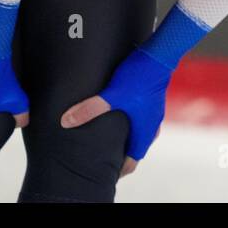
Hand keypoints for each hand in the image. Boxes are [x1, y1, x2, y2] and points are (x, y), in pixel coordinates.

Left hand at [62, 46, 172, 175]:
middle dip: (123, 155)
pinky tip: (122, 113)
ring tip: (113, 137)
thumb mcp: (113, 93)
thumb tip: (66, 121)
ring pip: (142, 133)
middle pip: (138, 148)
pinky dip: (133, 123)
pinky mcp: (153, 98)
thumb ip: (91, 108)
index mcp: (144, 130)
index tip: (108, 174)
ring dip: (129, 138)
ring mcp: (154, 111)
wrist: (161, 53)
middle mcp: (151, 124)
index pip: (133, 160)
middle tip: (106, 157)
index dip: (121, 170)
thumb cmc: (140, 76)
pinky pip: (143, 119)